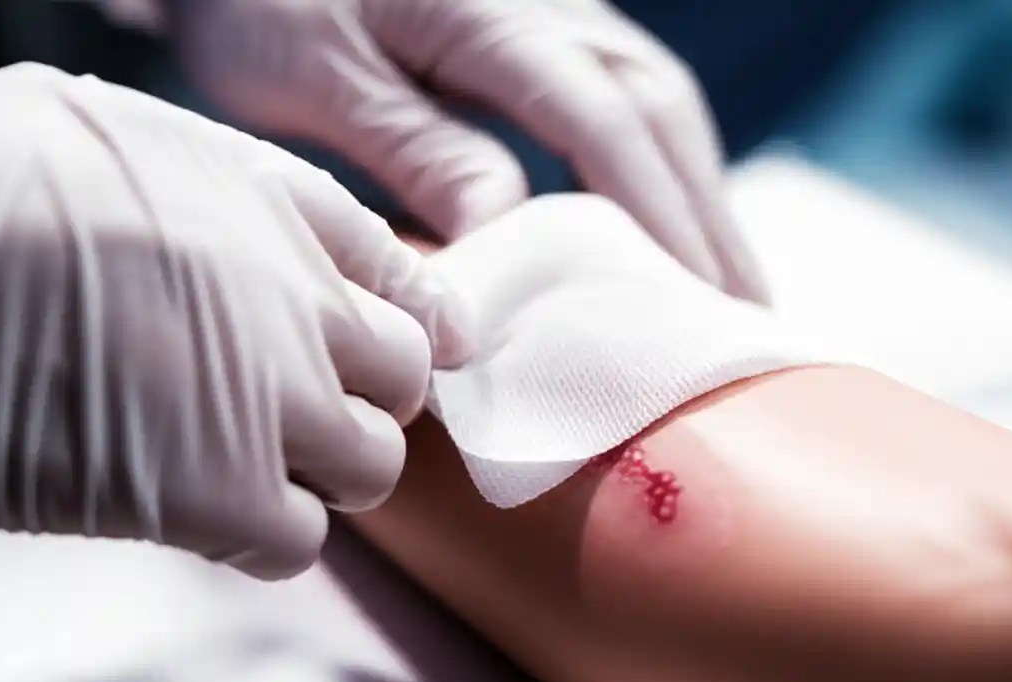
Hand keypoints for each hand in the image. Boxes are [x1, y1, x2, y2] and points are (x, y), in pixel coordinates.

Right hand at [0, 64, 465, 578]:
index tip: (362, 346)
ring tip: (235, 458)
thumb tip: (291, 240)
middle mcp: (303, 308)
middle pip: (404, 377)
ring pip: (371, 466)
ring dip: (318, 472)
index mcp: (279, 211)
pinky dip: (260, 536)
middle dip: (356, 396)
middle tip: (284, 405)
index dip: (385, 318)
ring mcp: (277, 405)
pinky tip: (195, 505)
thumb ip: (231, 184)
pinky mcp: (223, 496)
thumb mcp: (119, 128)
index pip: (403, 280)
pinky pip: (298, 540)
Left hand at [165, 0, 769, 303]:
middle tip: (746, 320)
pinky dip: (664, 174)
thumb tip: (507, 238)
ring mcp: (560, 10)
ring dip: (699, 199)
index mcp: (493, 14)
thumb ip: (417, 151)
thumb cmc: (265, 3)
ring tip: (733, 291)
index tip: (689, 302)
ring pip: (661, 106)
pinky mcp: (551, 28)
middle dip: (707, 219)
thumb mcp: (320, 83)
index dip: (652, 214)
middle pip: (660, 110)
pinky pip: (633, 104)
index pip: (599, 118)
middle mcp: (551, 4)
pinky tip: (674, 230)